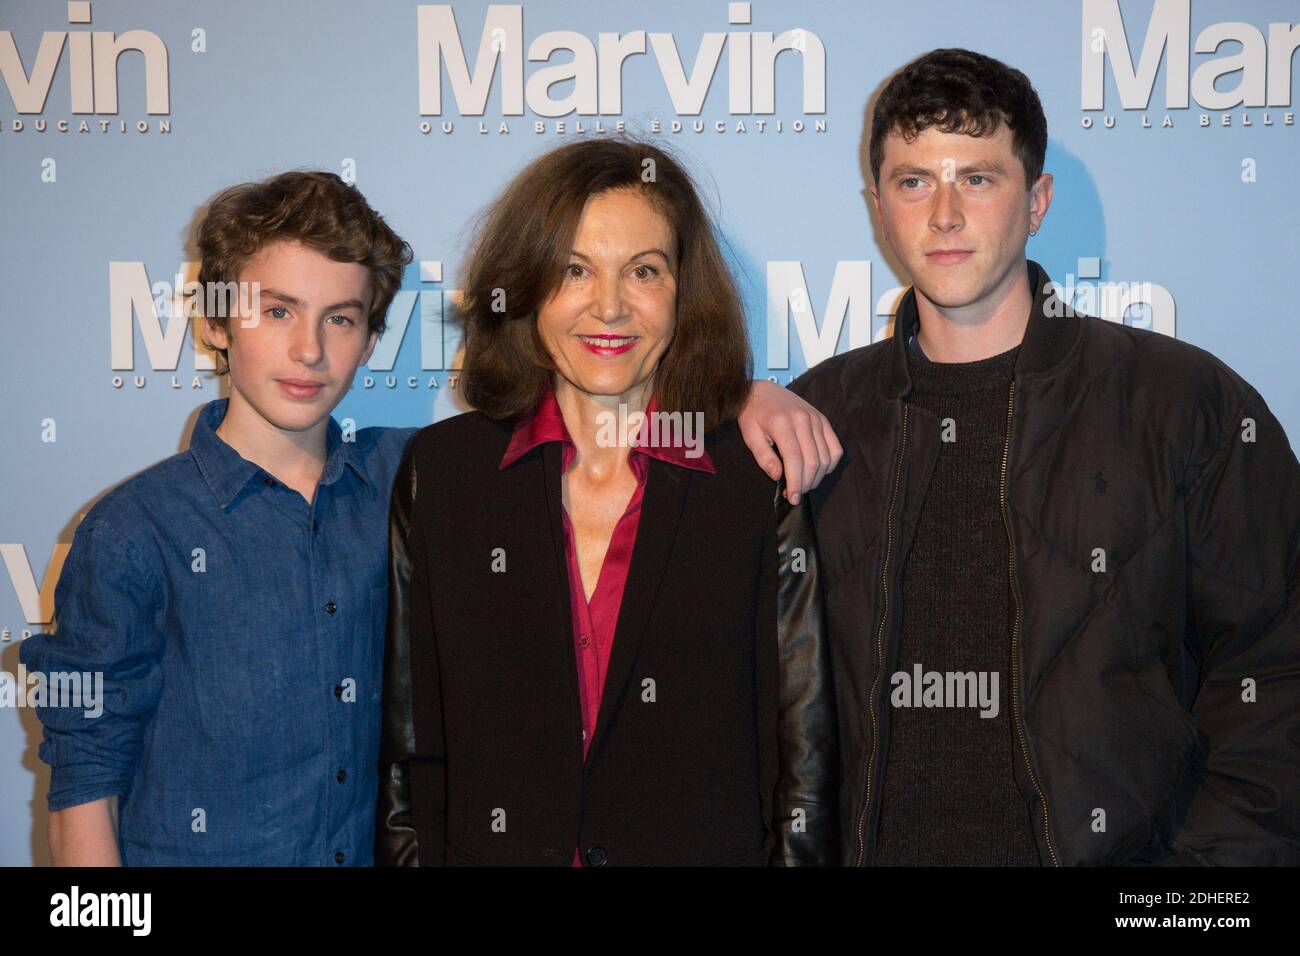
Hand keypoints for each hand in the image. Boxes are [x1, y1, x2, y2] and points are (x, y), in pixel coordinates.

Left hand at [738, 380, 842, 503]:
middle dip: (806, 483)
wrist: (761, 390)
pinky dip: (830, 464)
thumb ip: (763, 456)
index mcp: (782, 423)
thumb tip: (778, 476)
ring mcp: (816, 419)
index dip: (796, 482)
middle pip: (813, 461)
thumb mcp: (749, 435)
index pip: (794, 459)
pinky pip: (835, 447)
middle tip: (796, 494)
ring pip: (826, 457)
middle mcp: (802, 419)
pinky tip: (818, 471)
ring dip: (817, 477)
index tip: (792, 498)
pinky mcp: (823, 420)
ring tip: (804, 484)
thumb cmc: (752, 415)